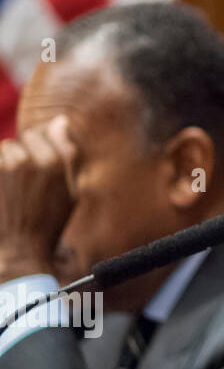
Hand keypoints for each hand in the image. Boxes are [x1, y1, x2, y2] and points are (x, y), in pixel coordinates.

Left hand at [0, 115, 77, 281]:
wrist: (19, 247)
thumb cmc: (50, 221)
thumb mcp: (71, 188)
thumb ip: (67, 152)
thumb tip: (59, 121)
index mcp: (51, 162)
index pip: (41, 132)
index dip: (43, 145)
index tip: (43, 162)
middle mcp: (24, 161)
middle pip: (20, 140)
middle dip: (25, 153)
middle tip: (30, 179)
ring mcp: (1, 169)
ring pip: (3, 151)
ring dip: (8, 162)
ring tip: (15, 186)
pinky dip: (1, 173)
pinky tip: (6, 191)